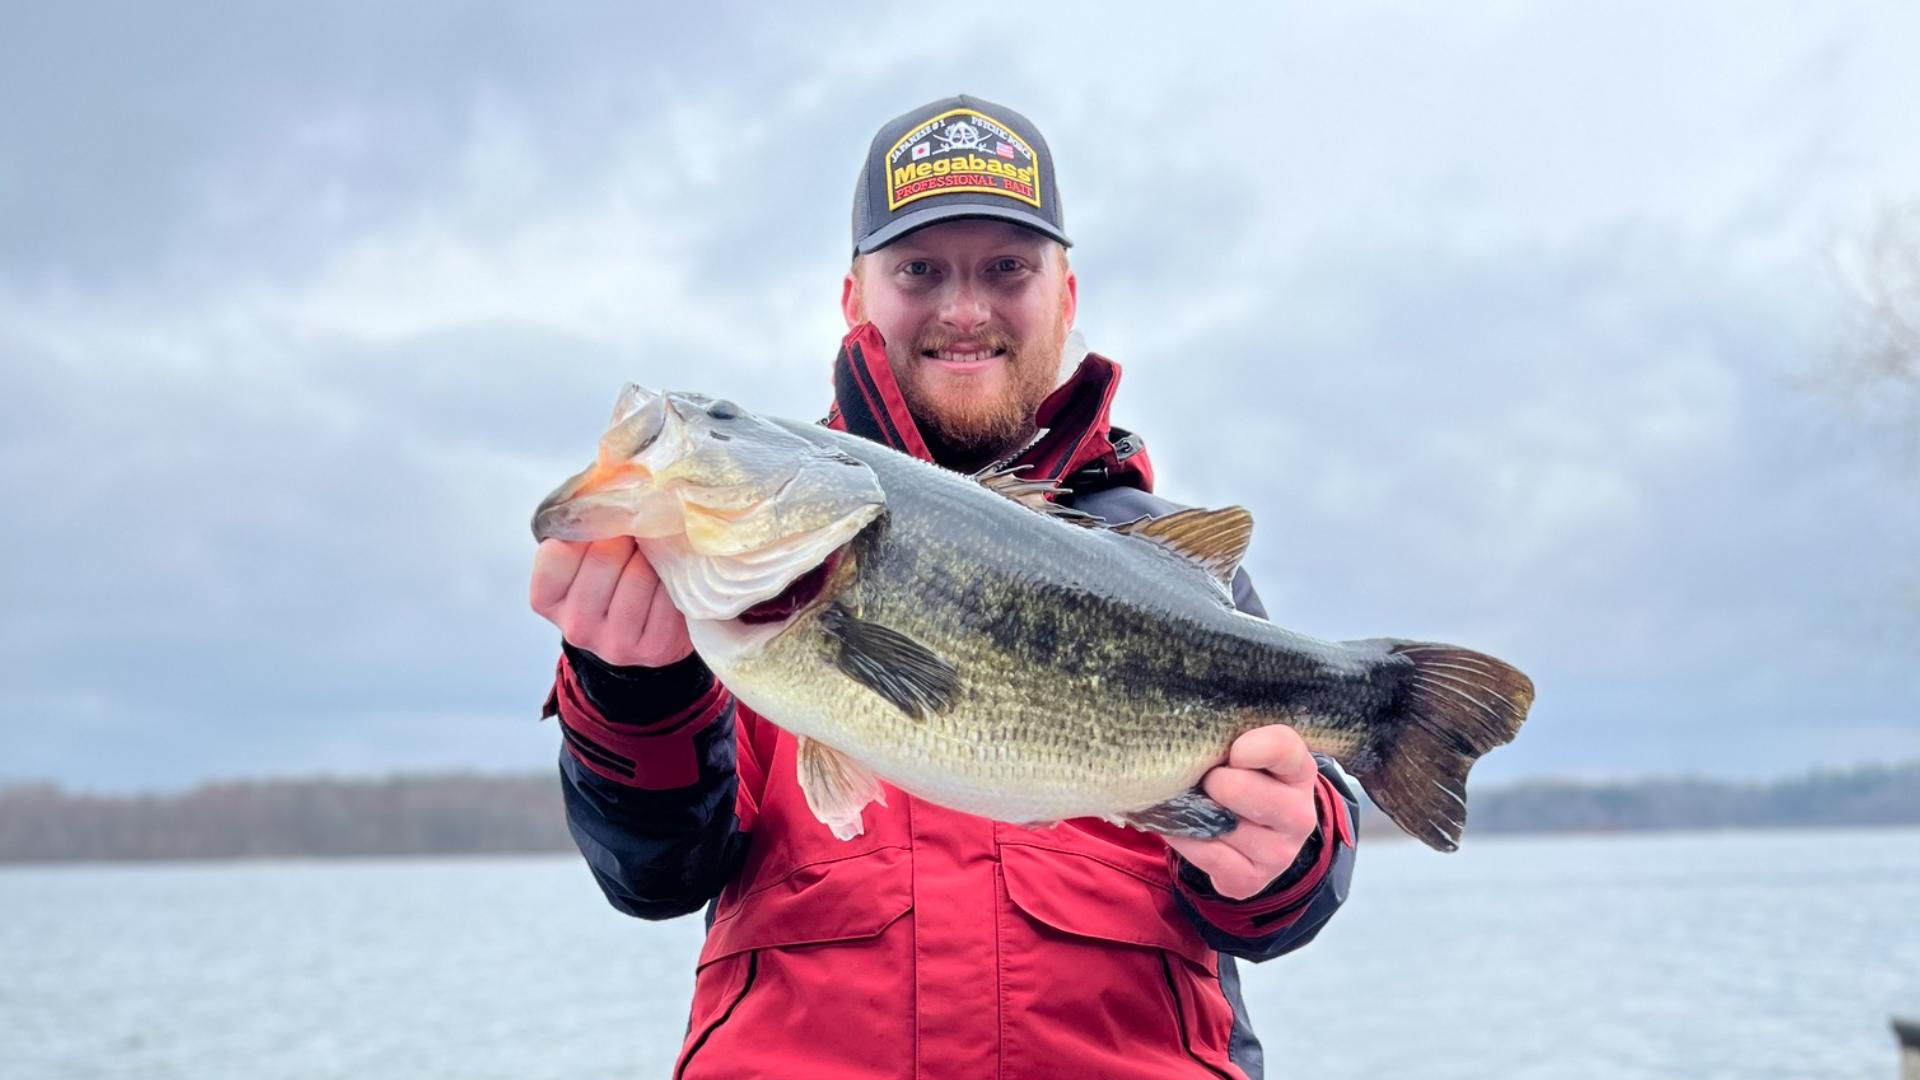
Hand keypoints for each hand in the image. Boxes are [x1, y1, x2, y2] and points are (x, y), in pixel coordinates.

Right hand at [529, 537, 692, 667]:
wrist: (639, 637)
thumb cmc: (608, 585)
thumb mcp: (581, 559)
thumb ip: (583, 526)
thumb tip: (613, 477)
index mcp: (546, 600)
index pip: (558, 549)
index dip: (588, 526)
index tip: (605, 522)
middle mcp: (575, 626)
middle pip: (604, 556)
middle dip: (626, 535)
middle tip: (638, 532)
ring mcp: (613, 642)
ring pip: (639, 573)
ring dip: (652, 554)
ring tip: (652, 554)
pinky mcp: (653, 648)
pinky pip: (667, 593)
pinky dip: (673, 576)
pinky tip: (668, 577)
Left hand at [1161, 725, 1320, 899]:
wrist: (1259, 834)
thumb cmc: (1247, 779)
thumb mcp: (1251, 752)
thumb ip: (1233, 739)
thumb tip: (1187, 743)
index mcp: (1300, 772)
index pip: (1282, 747)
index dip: (1249, 746)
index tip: (1233, 751)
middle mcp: (1298, 815)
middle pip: (1239, 788)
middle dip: (1212, 780)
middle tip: (1208, 780)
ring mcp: (1278, 853)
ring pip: (1216, 823)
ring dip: (1193, 810)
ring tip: (1196, 802)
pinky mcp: (1250, 880)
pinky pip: (1204, 853)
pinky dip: (1184, 837)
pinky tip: (1186, 826)